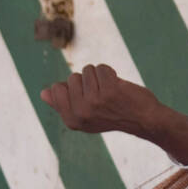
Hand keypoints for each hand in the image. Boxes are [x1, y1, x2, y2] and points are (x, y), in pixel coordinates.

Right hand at [40, 63, 160, 136]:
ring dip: (100, 77)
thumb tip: (43, 93)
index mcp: (71, 120)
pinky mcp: (108, 90)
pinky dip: (110, 73)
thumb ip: (64, 104)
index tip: (87, 99)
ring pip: (87, 70)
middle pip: (72, 77)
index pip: (56, 88)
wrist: (144, 120)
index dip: (73, 87)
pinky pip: (101, 68)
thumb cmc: (114, 115)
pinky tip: (118, 87)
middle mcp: (80, 113)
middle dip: (87, 81)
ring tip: (111, 92)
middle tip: (103, 98)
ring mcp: (94, 102)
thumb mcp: (85, 115)